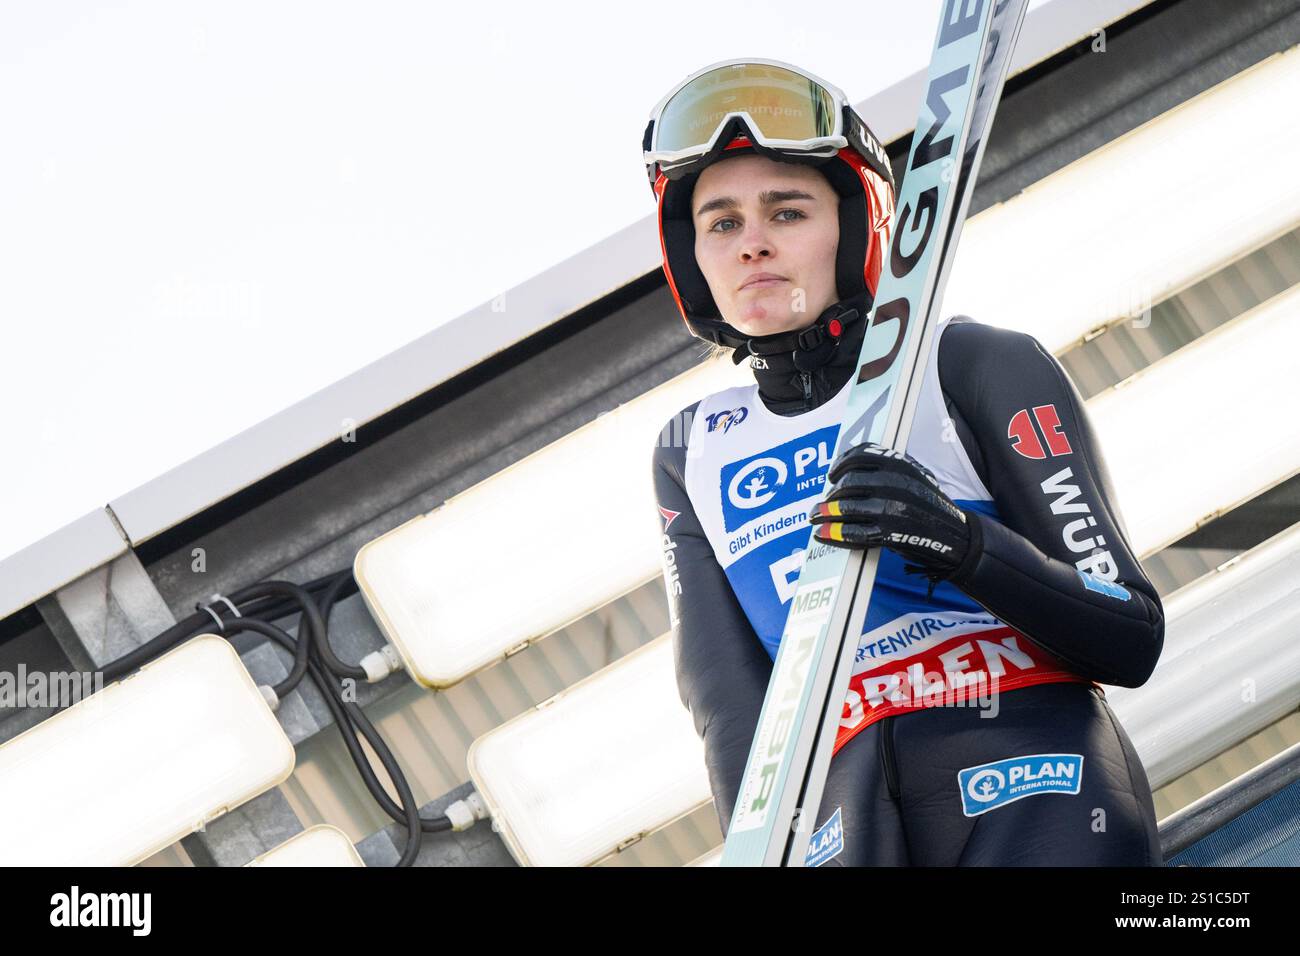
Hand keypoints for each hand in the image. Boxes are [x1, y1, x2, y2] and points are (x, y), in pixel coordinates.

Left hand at [807, 442, 970, 574]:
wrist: (956, 536)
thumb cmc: (931, 506)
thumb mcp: (915, 476)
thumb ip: (889, 469)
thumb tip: (848, 471)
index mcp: (901, 464)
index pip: (859, 455)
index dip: (839, 464)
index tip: (831, 474)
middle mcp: (895, 483)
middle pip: (847, 483)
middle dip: (830, 494)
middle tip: (821, 503)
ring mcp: (892, 508)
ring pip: (846, 507)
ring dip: (825, 514)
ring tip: (816, 518)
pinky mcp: (889, 533)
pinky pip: (853, 532)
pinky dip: (833, 535)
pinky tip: (822, 535)